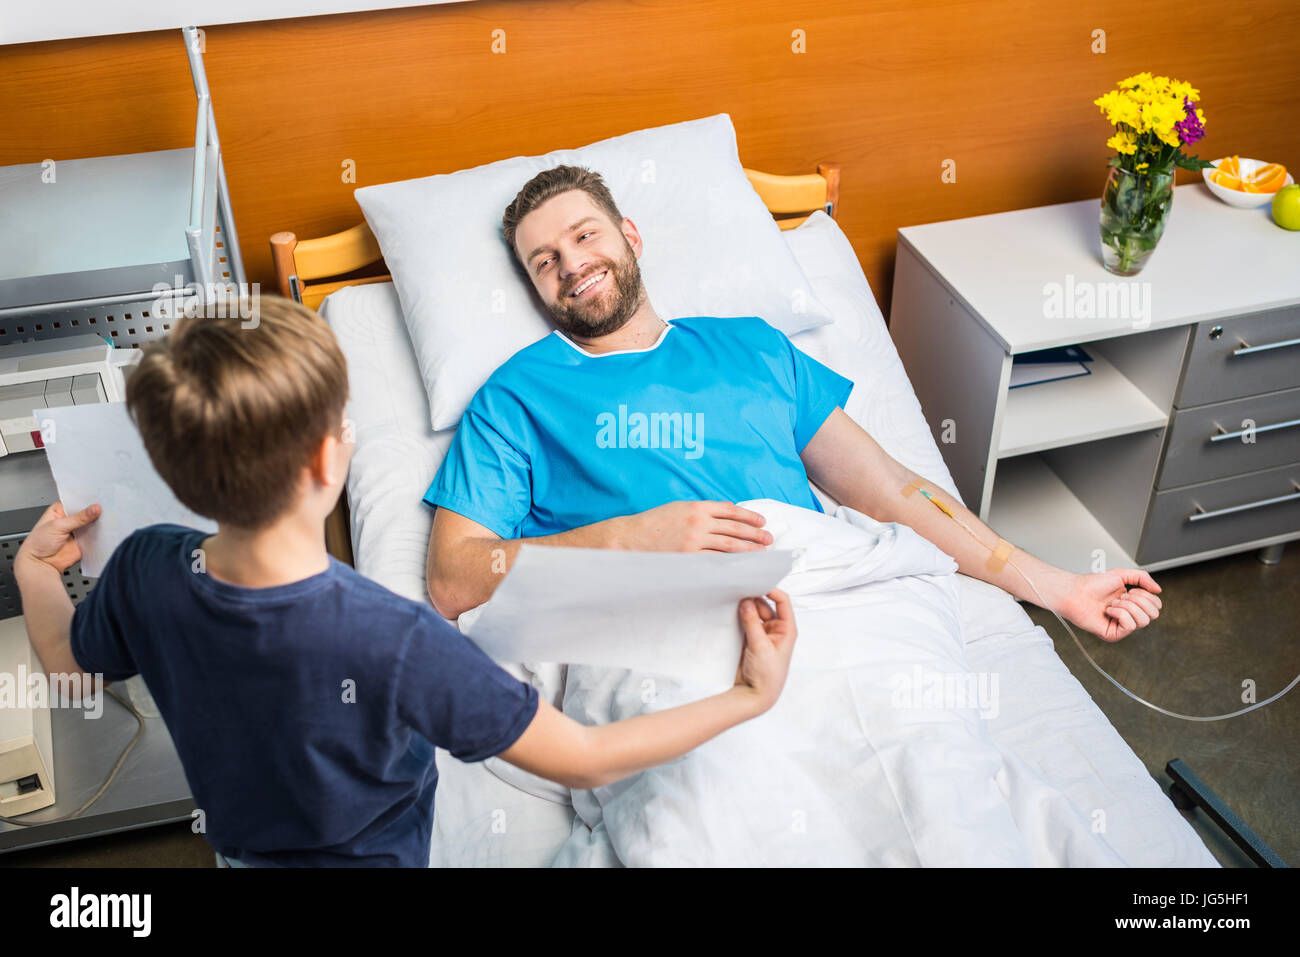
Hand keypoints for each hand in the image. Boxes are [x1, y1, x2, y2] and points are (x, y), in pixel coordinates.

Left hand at [15, 501, 100, 576]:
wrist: (40, 564)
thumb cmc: (38, 544)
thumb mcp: (58, 526)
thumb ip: (78, 518)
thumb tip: (94, 509)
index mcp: (60, 510)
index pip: (75, 500)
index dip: (85, 499)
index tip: (97, 497)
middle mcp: (69, 519)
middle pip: (86, 511)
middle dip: (94, 510)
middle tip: (103, 507)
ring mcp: (77, 530)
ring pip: (92, 523)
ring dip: (98, 522)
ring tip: (105, 518)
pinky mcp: (84, 541)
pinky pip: (95, 536)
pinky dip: (100, 534)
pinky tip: (104, 530)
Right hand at [618, 500, 771, 551]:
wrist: (631, 537)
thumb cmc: (653, 523)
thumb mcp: (678, 508)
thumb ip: (700, 511)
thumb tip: (724, 515)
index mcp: (696, 507)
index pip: (730, 510)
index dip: (748, 516)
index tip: (761, 521)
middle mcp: (698, 522)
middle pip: (734, 528)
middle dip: (754, 534)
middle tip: (769, 538)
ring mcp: (694, 542)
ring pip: (729, 545)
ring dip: (748, 549)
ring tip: (761, 552)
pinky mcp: (688, 558)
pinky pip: (715, 561)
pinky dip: (731, 563)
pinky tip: (741, 565)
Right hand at [734, 589, 797, 710]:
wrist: (755, 696)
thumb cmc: (768, 677)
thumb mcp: (761, 647)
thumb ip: (752, 623)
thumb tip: (745, 602)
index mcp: (787, 629)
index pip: (782, 601)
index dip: (771, 590)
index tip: (757, 583)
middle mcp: (775, 630)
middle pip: (764, 605)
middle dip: (753, 598)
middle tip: (738, 591)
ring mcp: (762, 634)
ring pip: (753, 613)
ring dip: (744, 608)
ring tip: (732, 601)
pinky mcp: (749, 639)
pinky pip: (744, 622)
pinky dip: (738, 616)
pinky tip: (729, 612)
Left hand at [1057, 568, 1162, 641]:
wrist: (1075, 591)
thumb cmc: (1093, 584)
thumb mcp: (1122, 574)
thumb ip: (1143, 578)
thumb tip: (1159, 590)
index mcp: (1133, 604)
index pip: (1156, 606)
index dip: (1146, 596)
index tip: (1131, 590)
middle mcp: (1129, 616)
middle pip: (1153, 615)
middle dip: (1138, 601)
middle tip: (1122, 597)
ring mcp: (1121, 626)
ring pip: (1143, 621)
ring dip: (1127, 607)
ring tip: (1113, 603)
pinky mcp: (1113, 634)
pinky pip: (1130, 626)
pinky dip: (1120, 614)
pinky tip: (1109, 610)